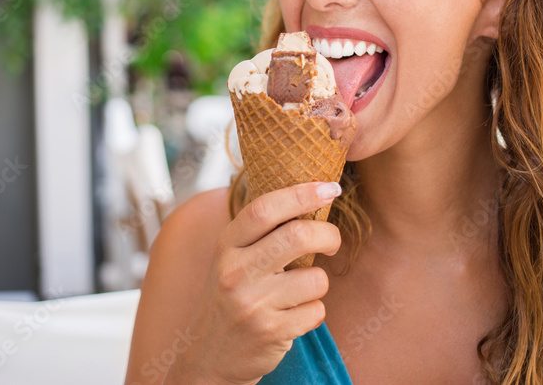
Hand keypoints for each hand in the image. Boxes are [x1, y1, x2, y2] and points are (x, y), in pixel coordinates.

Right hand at [168, 181, 342, 383]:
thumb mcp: (233, 258)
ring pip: (315, 278)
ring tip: (300, 290)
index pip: (265, 208)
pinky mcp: (271, 332)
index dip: (301, 194)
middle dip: (328, 234)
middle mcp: (235, 272)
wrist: (210, 355)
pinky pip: (316, 311)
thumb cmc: (232, 296)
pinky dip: (313, 311)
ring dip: (319, 283)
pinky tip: (294, 315)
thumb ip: (261, 231)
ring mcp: (252, 303)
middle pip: (298, 236)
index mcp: (227, 245)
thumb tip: (310, 193)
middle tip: (332, 239)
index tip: (329, 188)